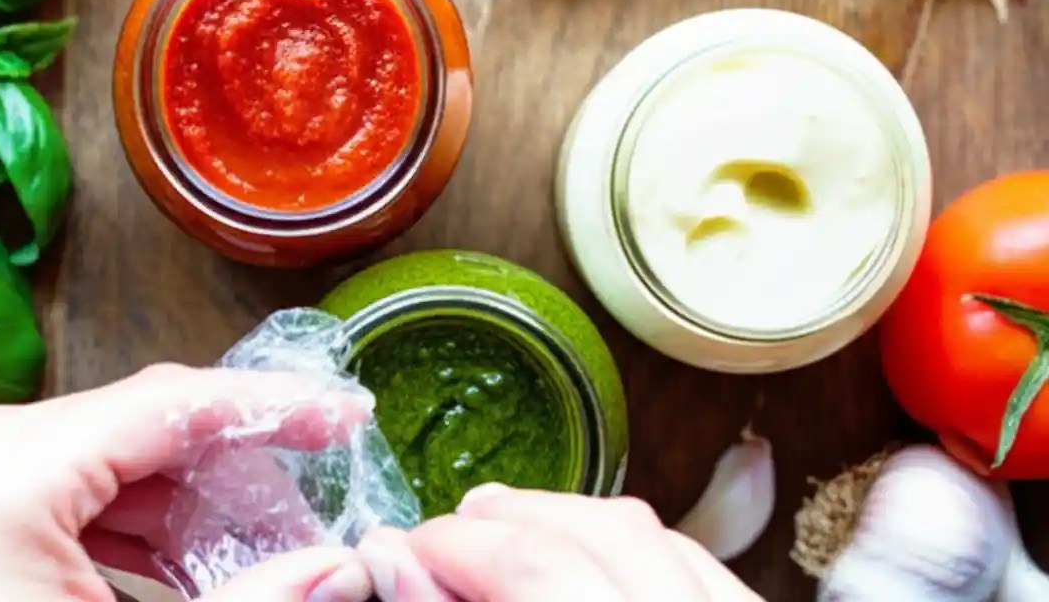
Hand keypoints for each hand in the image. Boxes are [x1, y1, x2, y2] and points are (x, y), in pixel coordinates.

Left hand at [0, 363, 375, 601]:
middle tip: (309, 534)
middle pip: (154, 432)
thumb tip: (336, 570)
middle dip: (242, 483)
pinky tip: (188, 577)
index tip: (345, 416)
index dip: (280, 405)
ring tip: (257, 568)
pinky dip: (139, 535)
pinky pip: (74, 499)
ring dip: (194, 515)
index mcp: (13, 466)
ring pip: (118, 467)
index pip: (181, 401)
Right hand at [356, 485, 762, 600]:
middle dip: (504, 523)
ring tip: (497, 533)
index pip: (537, 571)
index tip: (401, 550)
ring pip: (653, 533)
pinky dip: (626, 544)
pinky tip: (581, 554)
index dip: (453, 547)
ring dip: (563, 521)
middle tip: (438, 540)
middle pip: (602, 534)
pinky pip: (699, 560)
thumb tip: (393, 561)